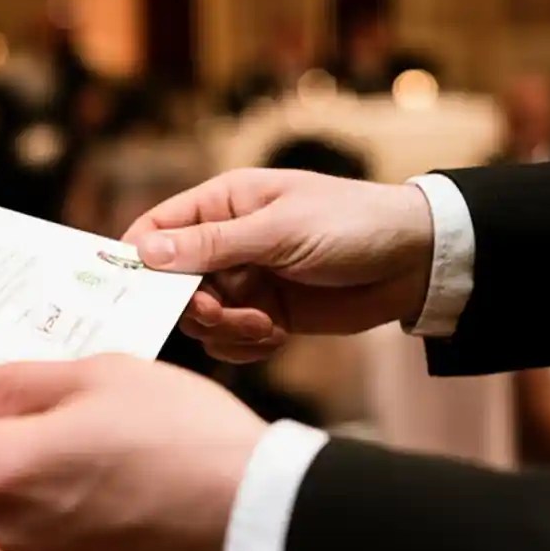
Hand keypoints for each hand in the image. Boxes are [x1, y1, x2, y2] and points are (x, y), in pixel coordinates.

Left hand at [0, 354, 267, 550]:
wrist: (256, 512)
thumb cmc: (180, 433)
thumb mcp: (97, 377)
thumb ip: (13, 380)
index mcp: (4, 469)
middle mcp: (12, 524)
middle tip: (44, 375)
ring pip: (15, 488)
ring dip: (36, 451)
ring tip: (94, 416)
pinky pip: (51, 517)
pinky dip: (66, 486)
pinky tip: (114, 459)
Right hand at [122, 168, 432, 362]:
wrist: (418, 263)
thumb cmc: (352, 224)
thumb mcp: (278, 231)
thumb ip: (211, 245)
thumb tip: (144, 253)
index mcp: (222, 204)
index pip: (156, 230)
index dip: (136, 260)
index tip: (132, 292)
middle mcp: (225, 243)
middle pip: (172, 284)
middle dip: (192, 305)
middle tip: (219, 314)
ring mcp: (245, 281)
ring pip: (200, 318)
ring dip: (224, 330)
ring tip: (263, 327)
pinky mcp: (265, 314)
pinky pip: (229, 341)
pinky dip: (244, 347)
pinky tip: (276, 337)